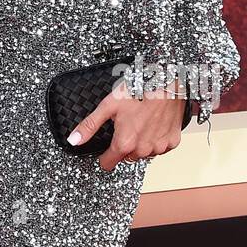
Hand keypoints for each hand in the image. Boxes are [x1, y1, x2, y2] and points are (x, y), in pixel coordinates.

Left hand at [67, 77, 187, 172]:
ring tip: (140, 123)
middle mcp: (143, 149)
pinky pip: (160, 147)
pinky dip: (156, 139)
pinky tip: (153, 124)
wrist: (166, 83)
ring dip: (140, 143)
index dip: (103, 156)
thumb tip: (74, 140)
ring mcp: (159, 147)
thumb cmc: (139, 90)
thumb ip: (90, 125)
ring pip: (143, 153)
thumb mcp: (108, 105)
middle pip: (126, 157)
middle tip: (125, 125)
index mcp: (125, 143)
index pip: (108, 163)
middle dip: (123, 146)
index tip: (105, 150)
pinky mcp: (172, 142)